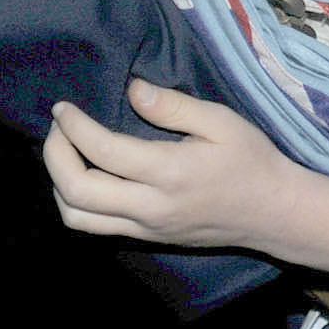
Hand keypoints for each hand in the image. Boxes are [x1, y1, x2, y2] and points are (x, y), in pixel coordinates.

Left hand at [44, 78, 298, 252]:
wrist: (273, 213)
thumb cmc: (250, 159)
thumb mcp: (221, 121)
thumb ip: (174, 106)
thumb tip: (132, 89)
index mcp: (168, 173)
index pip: (102, 151)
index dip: (73, 126)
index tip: (62, 107)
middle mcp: (150, 208)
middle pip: (76, 191)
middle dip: (55, 155)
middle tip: (58, 126)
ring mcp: (146, 229)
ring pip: (77, 217)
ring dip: (58, 183)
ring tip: (66, 150)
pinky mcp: (147, 238)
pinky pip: (94, 227)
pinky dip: (75, 201)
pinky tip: (85, 173)